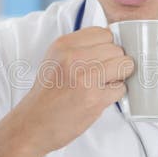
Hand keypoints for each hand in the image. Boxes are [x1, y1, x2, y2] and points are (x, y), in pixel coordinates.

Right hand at [13, 26, 133, 154]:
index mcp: (63, 45)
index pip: (104, 33)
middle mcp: (73, 58)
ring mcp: (84, 77)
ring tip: (104, 85)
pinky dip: (115, 95)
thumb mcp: (55, 60)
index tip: (101, 58)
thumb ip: (80, 49)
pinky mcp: (94, 97)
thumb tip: (111, 44)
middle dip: (114, 62)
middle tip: (102, 75)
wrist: (33, 124)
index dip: (107, 47)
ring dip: (119, 77)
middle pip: (116, 49)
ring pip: (124, 65)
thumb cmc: (47, 94)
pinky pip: (121, 88)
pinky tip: (100, 98)